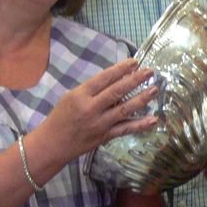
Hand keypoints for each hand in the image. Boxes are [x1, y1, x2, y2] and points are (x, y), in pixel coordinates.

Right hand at [39, 59, 158, 159]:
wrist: (52, 143)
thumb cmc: (62, 116)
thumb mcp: (72, 97)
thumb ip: (93, 89)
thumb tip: (117, 79)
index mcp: (80, 95)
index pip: (104, 78)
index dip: (120, 69)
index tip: (135, 62)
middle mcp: (91, 108)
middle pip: (117, 92)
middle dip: (135, 80)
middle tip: (150, 72)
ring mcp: (100, 123)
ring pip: (125, 109)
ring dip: (142, 99)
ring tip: (154, 89)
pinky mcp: (105, 136)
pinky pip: (126, 129)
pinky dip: (140, 125)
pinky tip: (154, 120)